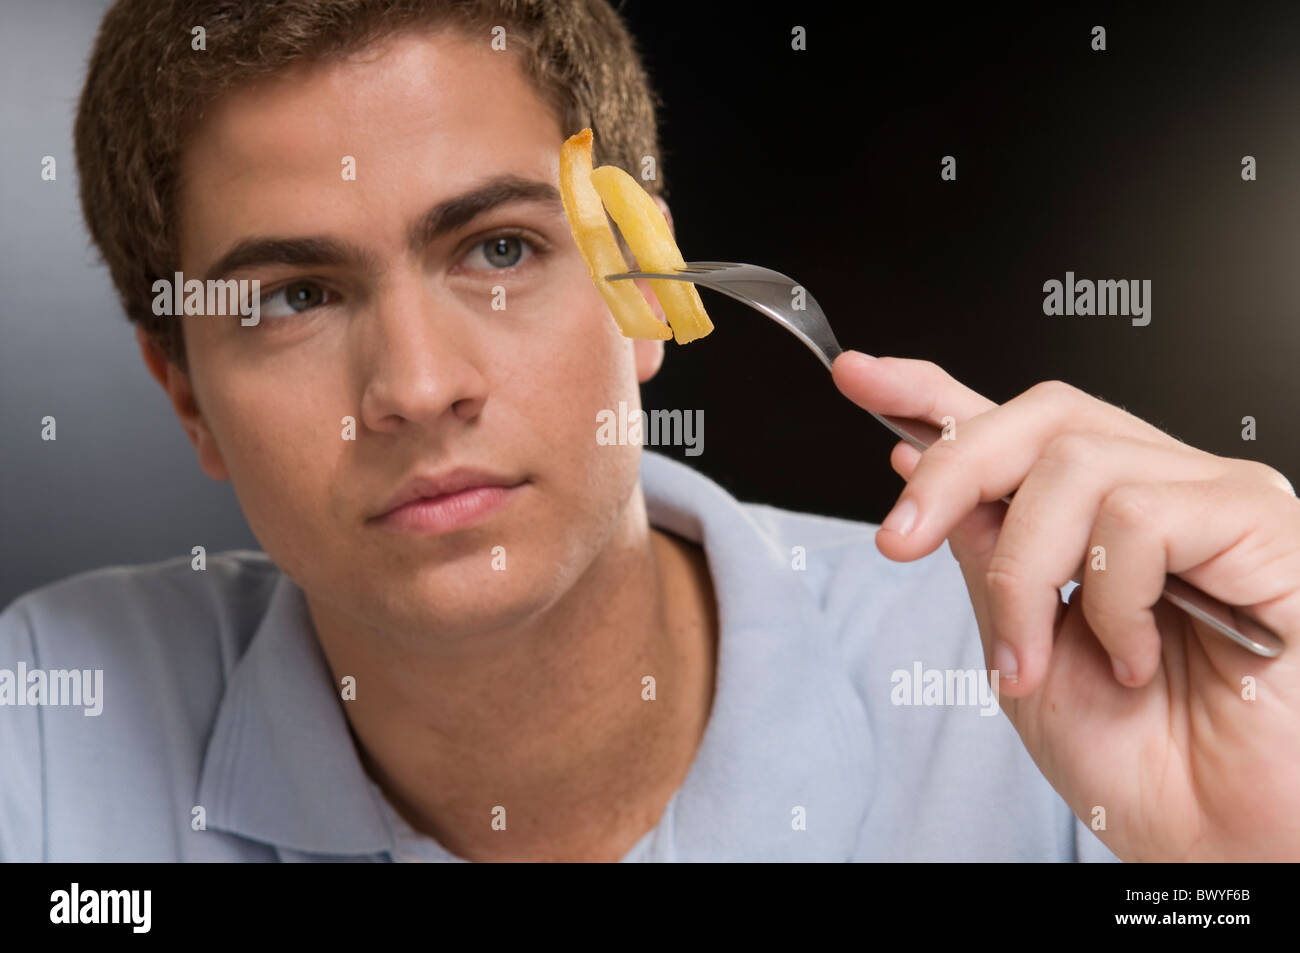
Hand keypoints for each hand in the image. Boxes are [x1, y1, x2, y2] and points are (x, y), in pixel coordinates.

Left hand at [832, 350, 1299, 860]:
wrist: (1215, 838)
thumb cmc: (1137, 760)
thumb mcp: (1020, 650)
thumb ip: (985, 553)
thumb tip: (922, 463)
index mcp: (1097, 516)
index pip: (1012, 425)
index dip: (932, 391)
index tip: (856, 375)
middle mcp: (1158, 489)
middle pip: (1041, 417)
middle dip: (951, 472)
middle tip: (899, 540)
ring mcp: (1213, 498)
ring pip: (1076, 465)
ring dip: (1026, 572)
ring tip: (1036, 657)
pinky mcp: (1262, 523)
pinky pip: (1143, 515)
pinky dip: (1111, 597)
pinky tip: (1137, 656)